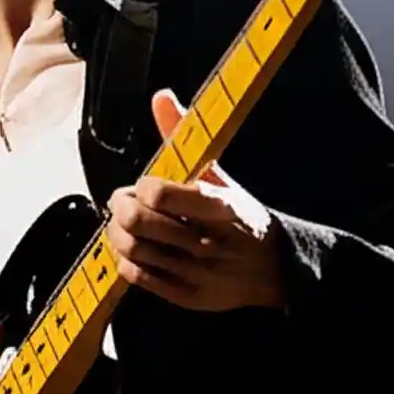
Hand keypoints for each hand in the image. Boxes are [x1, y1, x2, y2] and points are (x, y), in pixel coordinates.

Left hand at [105, 89, 284, 311]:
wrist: (275, 267)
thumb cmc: (238, 215)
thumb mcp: (218, 175)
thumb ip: (184, 136)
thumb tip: (160, 97)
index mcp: (219, 206)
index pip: (159, 194)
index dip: (141, 188)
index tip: (141, 186)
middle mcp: (209, 241)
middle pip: (138, 223)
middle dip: (121, 209)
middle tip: (122, 204)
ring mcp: (198, 272)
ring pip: (134, 250)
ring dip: (118, 235)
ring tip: (125, 226)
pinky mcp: (189, 296)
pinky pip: (140, 278)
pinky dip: (127, 261)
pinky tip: (134, 251)